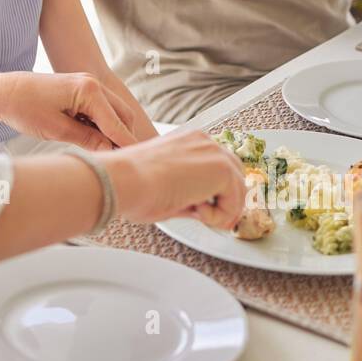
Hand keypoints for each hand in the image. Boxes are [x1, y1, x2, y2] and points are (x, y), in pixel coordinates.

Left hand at [0, 72, 139, 149]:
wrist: (3, 92)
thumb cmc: (24, 108)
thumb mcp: (57, 130)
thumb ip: (88, 140)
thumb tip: (111, 152)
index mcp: (89, 90)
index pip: (116, 124)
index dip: (127, 145)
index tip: (136, 163)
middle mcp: (92, 83)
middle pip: (122, 115)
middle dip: (123, 137)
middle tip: (119, 160)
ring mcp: (87, 84)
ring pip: (113, 112)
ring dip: (111, 131)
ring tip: (102, 152)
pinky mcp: (80, 90)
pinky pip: (100, 109)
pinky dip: (100, 124)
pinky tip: (90, 139)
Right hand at [101, 127, 247, 227]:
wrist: (123, 180)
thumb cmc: (132, 184)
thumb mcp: (166, 185)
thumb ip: (190, 193)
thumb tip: (202, 209)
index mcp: (189, 141)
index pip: (218, 166)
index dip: (217, 193)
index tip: (205, 211)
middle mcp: (204, 142)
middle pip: (235, 176)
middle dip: (226, 202)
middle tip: (209, 219)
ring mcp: (215, 153)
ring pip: (238, 190)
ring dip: (221, 210)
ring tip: (196, 215)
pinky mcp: (222, 170)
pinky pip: (235, 201)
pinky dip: (219, 215)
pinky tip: (196, 212)